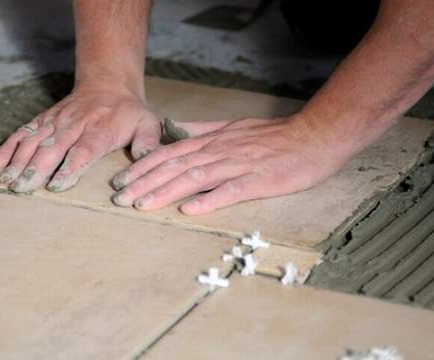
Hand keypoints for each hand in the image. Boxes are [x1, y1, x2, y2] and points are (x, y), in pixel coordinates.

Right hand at [0, 82, 160, 191]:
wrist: (108, 83)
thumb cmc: (129, 112)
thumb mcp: (147, 124)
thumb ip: (148, 143)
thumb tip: (145, 162)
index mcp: (100, 129)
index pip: (83, 150)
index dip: (69, 167)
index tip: (55, 184)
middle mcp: (74, 124)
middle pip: (52, 148)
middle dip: (35, 169)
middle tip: (22, 188)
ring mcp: (56, 121)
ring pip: (34, 140)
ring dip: (18, 160)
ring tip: (6, 180)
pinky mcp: (44, 120)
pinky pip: (23, 132)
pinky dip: (9, 146)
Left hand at [110, 115, 347, 214]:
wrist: (313, 135)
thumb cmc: (274, 135)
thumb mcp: (234, 126)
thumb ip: (205, 130)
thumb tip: (176, 131)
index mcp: (213, 140)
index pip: (170, 152)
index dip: (143, 167)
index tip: (121, 180)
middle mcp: (220, 150)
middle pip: (175, 166)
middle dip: (144, 182)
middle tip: (119, 198)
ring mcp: (238, 165)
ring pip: (195, 178)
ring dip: (166, 192)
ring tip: (142, 206)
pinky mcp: (258, 180)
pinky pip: (230, 191)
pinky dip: (209, 201)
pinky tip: (190, 211)